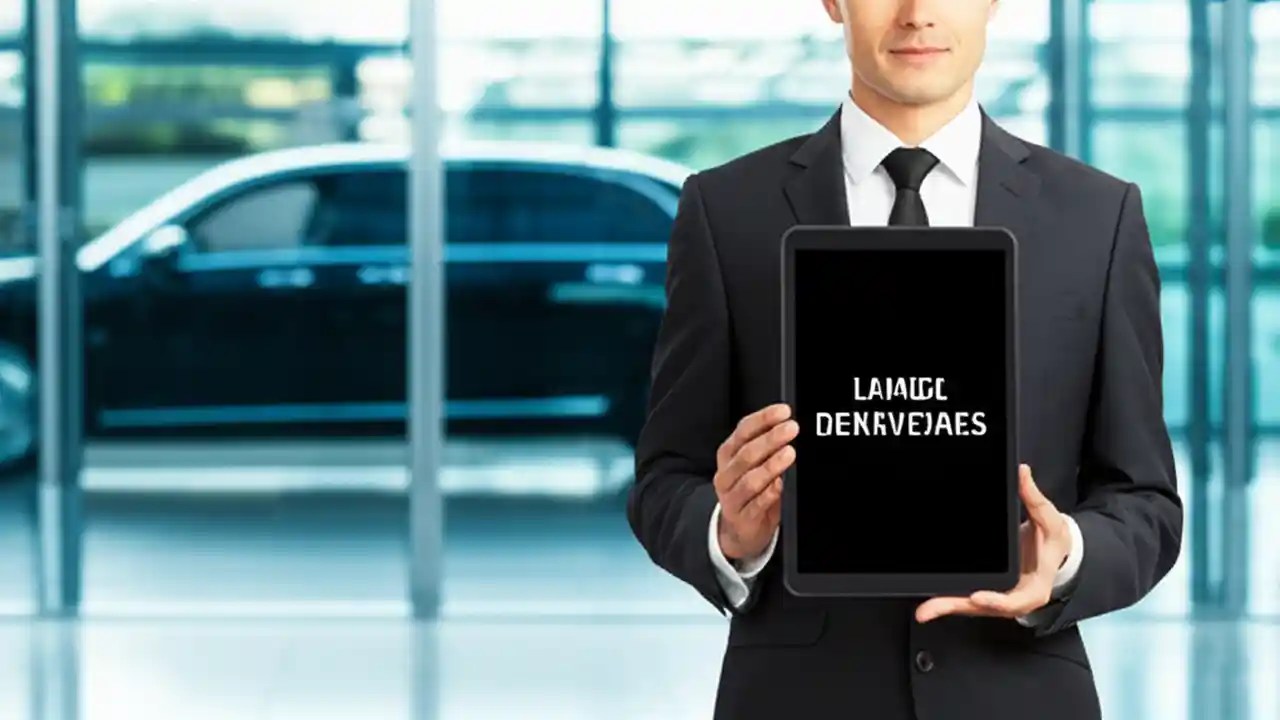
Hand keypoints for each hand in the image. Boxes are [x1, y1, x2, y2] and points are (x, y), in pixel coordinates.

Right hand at [714, 403, 798, 560]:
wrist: (739, 528)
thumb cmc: (750, 491)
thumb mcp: (753, 465)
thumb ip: (767, 447)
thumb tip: (787, 426)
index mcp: (729, 454)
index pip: (743, 431)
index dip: (763, 419)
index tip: (783, 411)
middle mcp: (726, 474)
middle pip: (746, 453)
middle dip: (770, 439)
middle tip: (791, 428)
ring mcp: (731, 497)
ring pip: (750, 479)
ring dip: (771, 465)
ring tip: (789, 453)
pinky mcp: (741, 517)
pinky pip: (755, 504)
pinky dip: (768, 493)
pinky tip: (780, 484)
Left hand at [915, 464, 1072, 622]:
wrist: (1055, 552)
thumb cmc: (1052, 540)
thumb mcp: (1048, 518)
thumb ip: (1033, 497)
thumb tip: (1021, 472)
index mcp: (1035, 588)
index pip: (1017, 601)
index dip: (997, 602)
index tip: (978, 597)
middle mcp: (1015, 598)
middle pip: (985, 608)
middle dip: (957, 606)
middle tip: (930, 608)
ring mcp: (999, 598)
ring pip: (971, 607)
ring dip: (946, 606)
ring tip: (924, 610)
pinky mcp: (987, 592)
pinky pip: (966, 598)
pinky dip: (948, 599)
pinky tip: (929, 600)